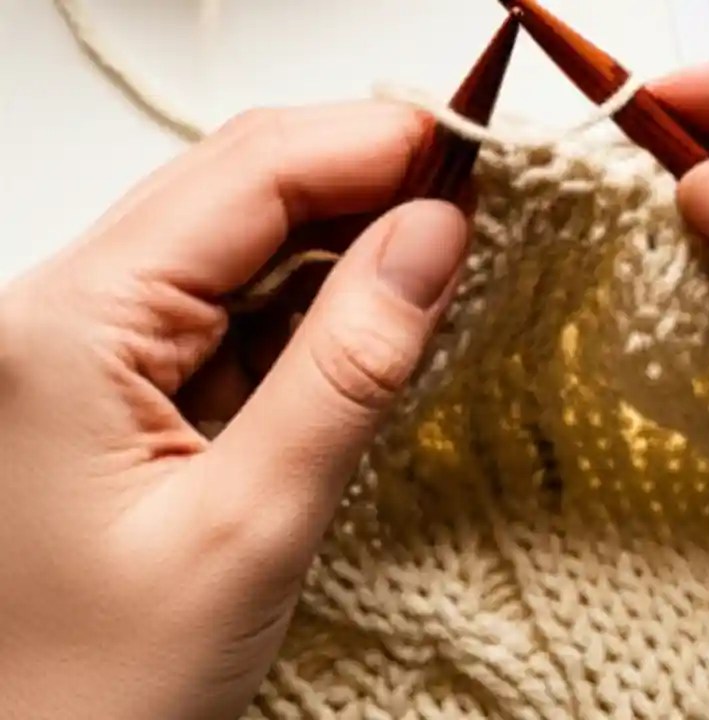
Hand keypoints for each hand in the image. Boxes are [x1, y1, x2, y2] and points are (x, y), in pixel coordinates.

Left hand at [0, 102, 468, 718]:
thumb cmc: (98, 688)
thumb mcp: (252, 526)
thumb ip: (349, 366)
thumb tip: (435, 236)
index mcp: (66, 328)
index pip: (246, 176)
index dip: (374, 142)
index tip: (479, 144)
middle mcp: (62, 315)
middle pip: (238, 189)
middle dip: (367, 177)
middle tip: (483, 192)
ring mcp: (89, 349)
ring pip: (242, 246)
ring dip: (348, 238)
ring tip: (451, 249)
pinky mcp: (124, 390)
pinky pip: (233, 313)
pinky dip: (316, 306)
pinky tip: (383, 313)